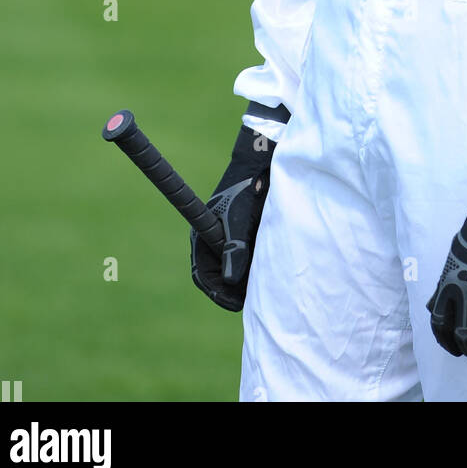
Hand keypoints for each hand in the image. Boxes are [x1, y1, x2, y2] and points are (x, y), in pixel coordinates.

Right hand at [190, 124, 275, 311]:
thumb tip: (230, 282)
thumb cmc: (247, 188)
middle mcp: (211, 238)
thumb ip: (235, 249)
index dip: (217, 292)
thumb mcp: (240, 219)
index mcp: (203, 234)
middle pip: (216, 275)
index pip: (203, 274)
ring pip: (231, 268)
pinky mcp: (241, 234)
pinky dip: (251, 267)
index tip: (236, 303)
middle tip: (250, 300)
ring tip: (258, 286)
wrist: (261, 164)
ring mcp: (226, 237)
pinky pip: (243, 258)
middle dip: (231, 289)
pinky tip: (264, 271)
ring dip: (242, 279)